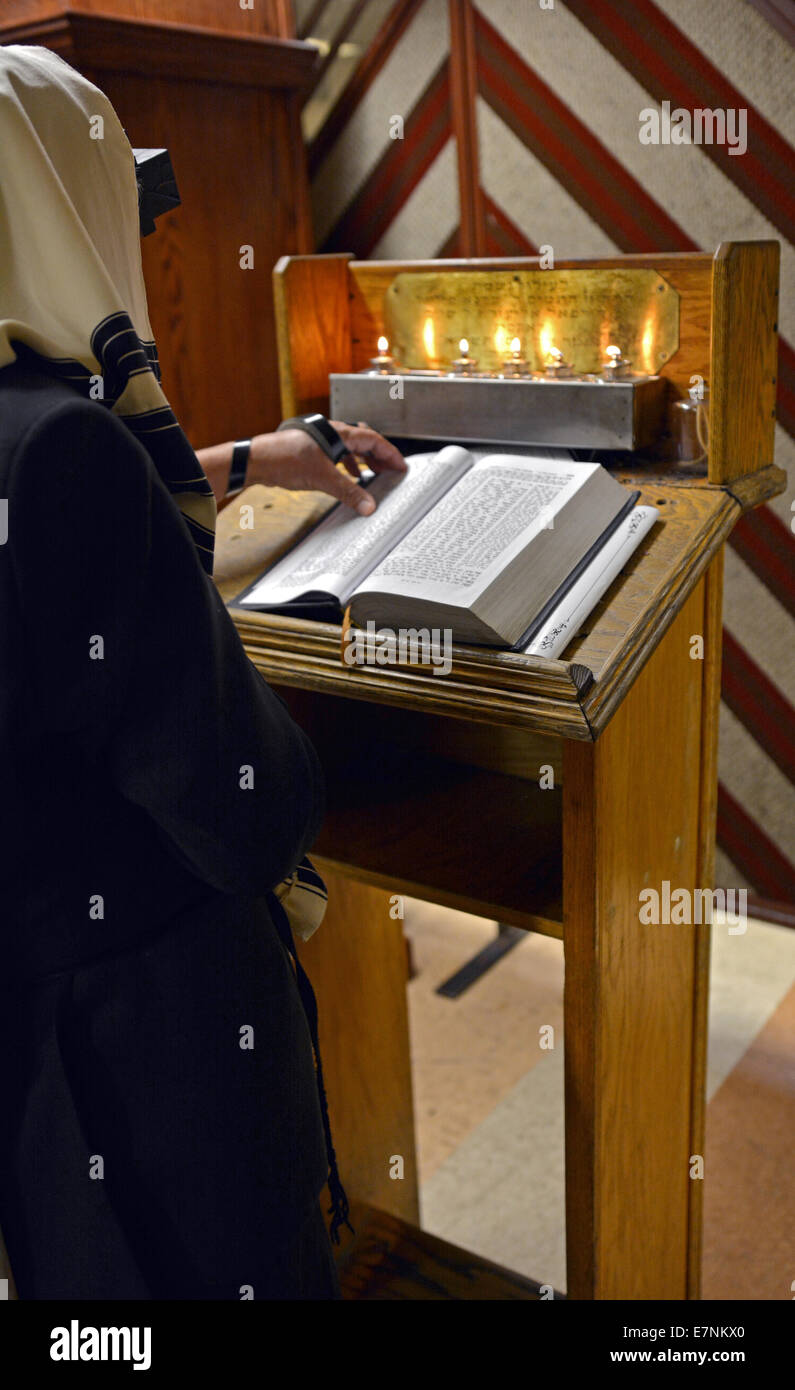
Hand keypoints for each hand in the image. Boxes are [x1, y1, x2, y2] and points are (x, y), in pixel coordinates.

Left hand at [247, 421, 406, 514]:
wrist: (257, 460)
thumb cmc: (285, 459)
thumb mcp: (323, 478)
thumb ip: (348, 492)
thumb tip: (369, 505)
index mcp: (339, 433)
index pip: (373, 440)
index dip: (389, 453)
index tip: (401, 466)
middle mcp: (331, 433)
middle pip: (363, 442)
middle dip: (379, 457)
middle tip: (391, 471)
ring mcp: (321, 441)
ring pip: (349, 449)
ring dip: (363, 462)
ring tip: (373, 476)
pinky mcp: (311, 451)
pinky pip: (336, 456)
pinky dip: (346, 466)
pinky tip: (348, 478)